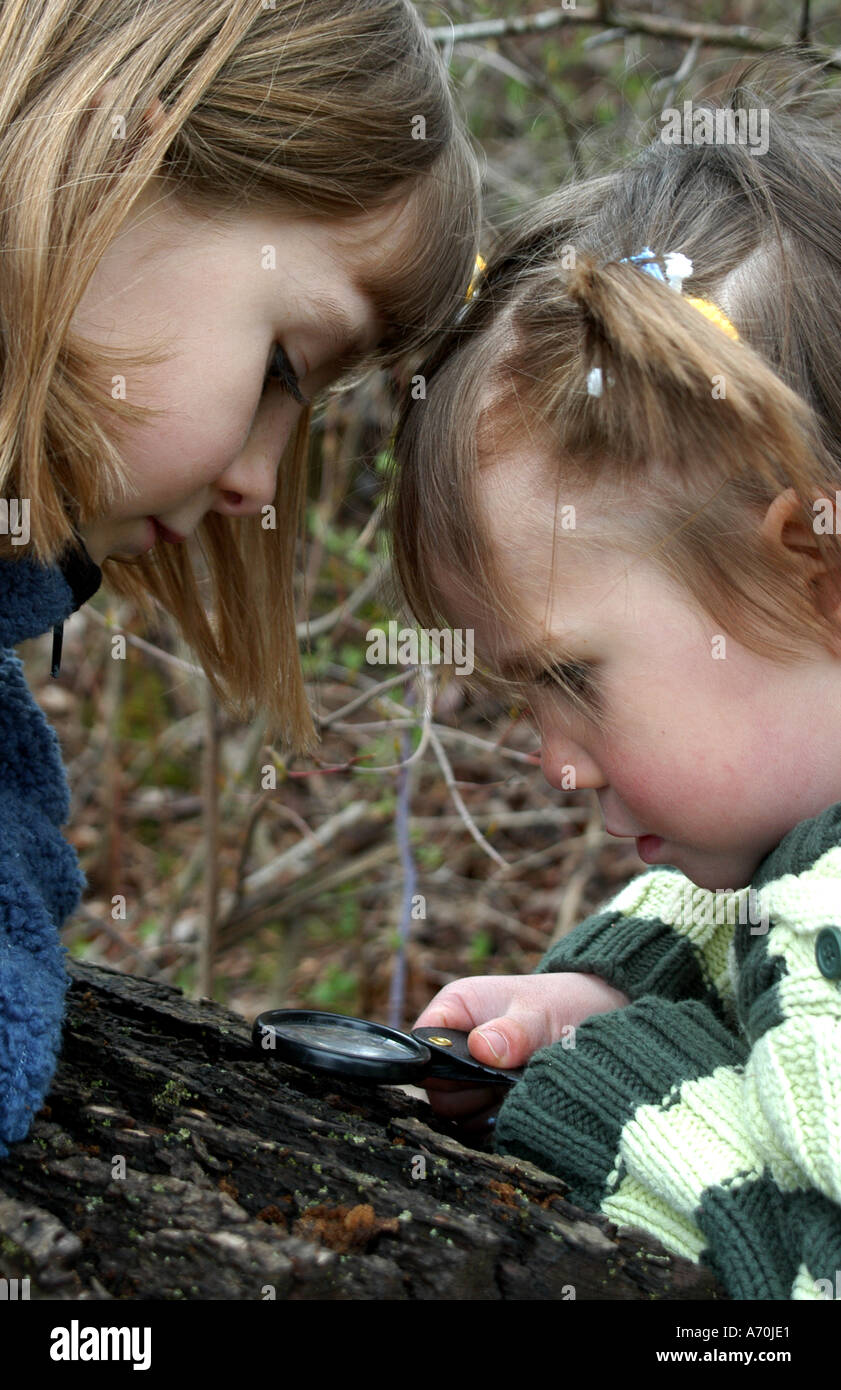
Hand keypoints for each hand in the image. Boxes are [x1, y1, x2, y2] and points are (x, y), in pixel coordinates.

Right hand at [414, 972, 630, 1128]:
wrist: (600, 1021)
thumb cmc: (566, 1005)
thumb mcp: (542, 1014)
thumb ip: (513, 1031)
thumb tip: (482, 1048)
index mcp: (456, 1010)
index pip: (421, 1047)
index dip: (440, 1066)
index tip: (476, 1072)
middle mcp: (457, 1045)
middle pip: (436, 1089)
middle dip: (471, 1092)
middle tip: (510, 1082)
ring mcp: (472, 1077)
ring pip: (455, 1114)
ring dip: (487, 1111)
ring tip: (522, 1092)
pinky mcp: (488, 1102)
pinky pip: (477, 1128)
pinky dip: (499, 1125)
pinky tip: (524, 1108)